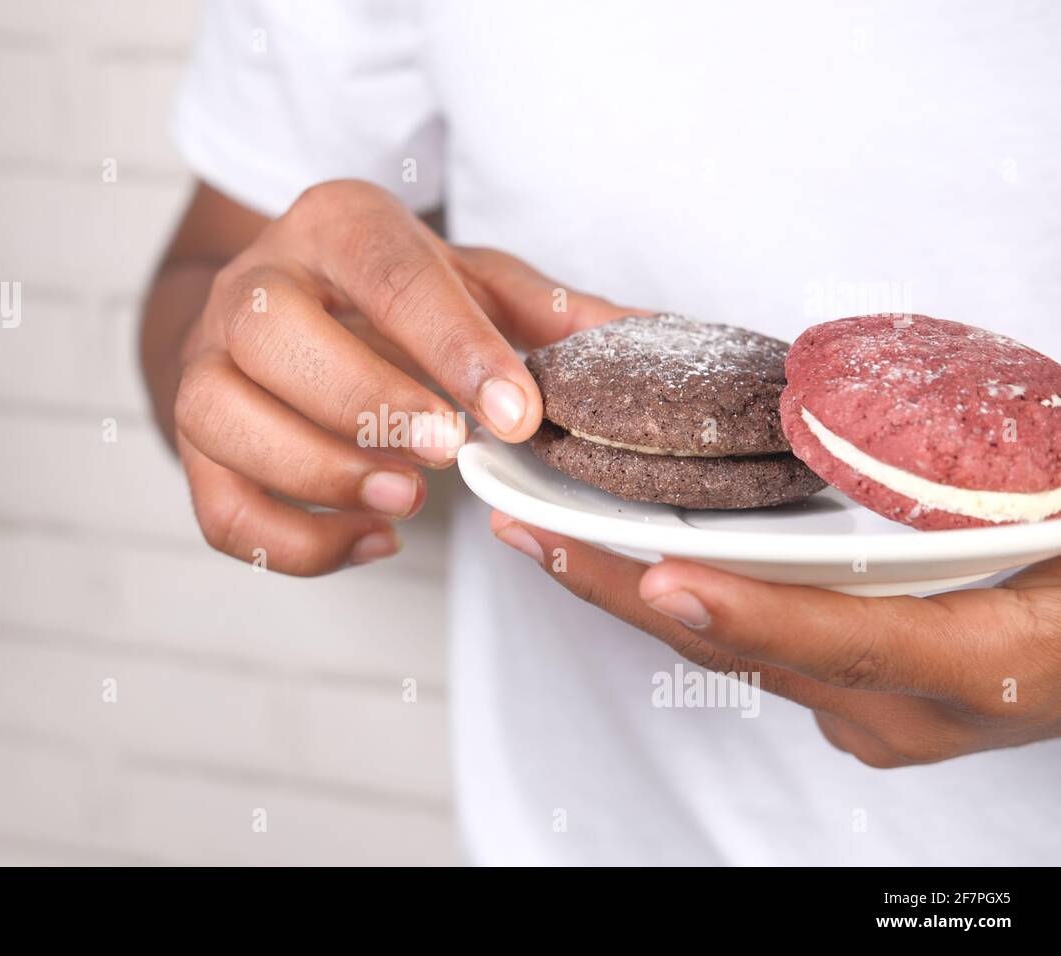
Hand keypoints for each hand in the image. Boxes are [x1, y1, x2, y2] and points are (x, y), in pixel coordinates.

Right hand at [174, 179, 639, 574]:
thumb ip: (546, 313)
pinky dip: (294, 543)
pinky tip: (373, 540)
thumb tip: (650, 338)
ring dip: (317, 471)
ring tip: (407, 502)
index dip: (452, 345)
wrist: (278, 316)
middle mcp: (252, 285)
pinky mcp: (193, 444)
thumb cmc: (388, 298)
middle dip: (363, 399)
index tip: (518, 413)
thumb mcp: (470, 284)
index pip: (384, 269)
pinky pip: (217, 508)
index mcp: (333, 226)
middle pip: (270, 332)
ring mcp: (207, 364)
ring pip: (219, 416)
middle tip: (448, 452)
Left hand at [492, 512, 1060, 766]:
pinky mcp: (857, 703)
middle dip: (621, 587)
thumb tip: (887, 420)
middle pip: (746, 650)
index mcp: (983, 665)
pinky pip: (749, 648)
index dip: (753, 614)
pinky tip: (618, 552)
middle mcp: (909, 711)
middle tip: (526, 524)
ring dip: (627, 589)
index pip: (852, 638)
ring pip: (729, 652)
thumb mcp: (1059, 513)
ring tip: (540, 527)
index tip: (665, 577)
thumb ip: (986, 489)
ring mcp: (874, 717)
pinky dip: (681, 597)